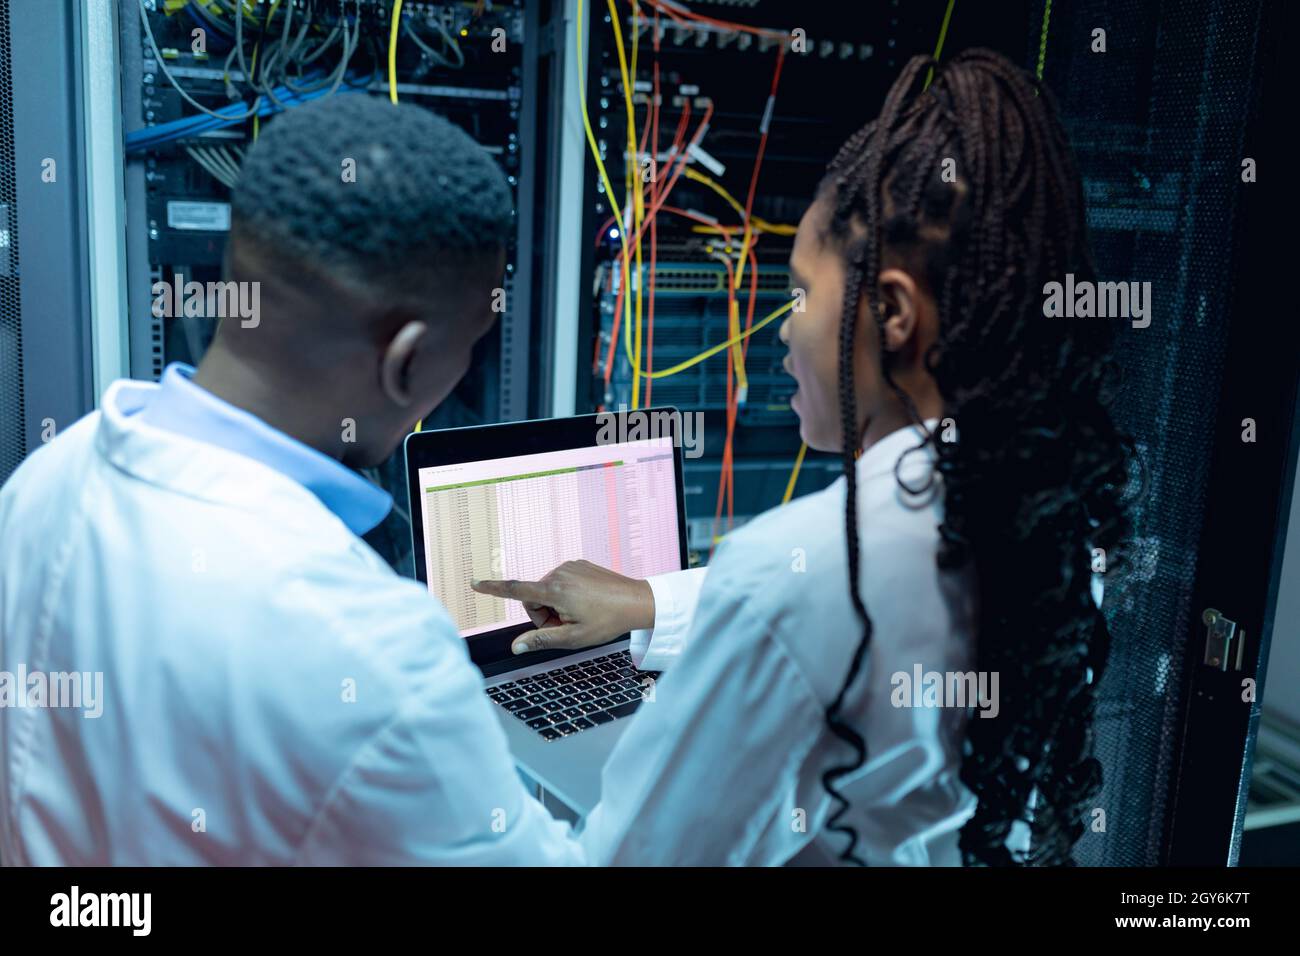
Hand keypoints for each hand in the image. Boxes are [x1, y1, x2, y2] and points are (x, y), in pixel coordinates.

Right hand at [471, 560, 654, 654]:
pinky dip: (566, 595)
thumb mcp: (573, 638)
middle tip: (566, 627)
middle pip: (533, 597)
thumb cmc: (607, 622)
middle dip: (543, 614)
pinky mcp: (578, 564)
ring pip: (546, 590)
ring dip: (555, 605)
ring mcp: (570, 566)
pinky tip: (586, 603)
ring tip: (580, 615)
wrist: (637, 601)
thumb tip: (515, 646)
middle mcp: (558, 573)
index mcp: (554, 590)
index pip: (516, 590)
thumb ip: (541, 640)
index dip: (493, 589)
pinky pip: (561, 582)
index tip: (475, 583)